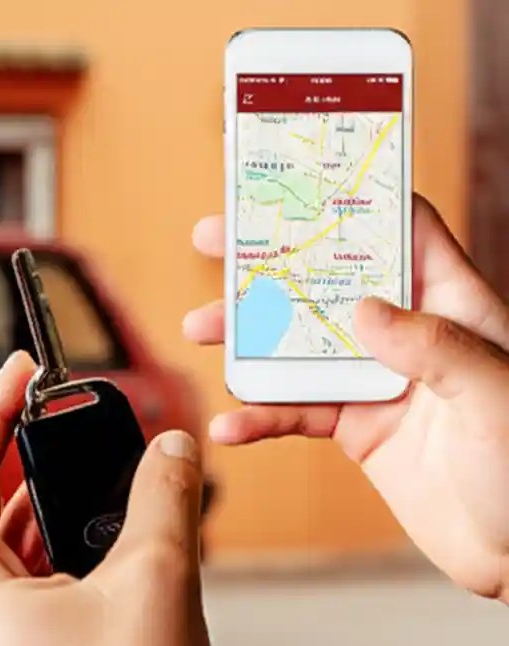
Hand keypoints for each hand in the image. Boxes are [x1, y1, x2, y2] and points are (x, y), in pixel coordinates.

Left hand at [0, 352, 216, 645]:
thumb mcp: (155, 584)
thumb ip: (163, 499)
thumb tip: (175, 447)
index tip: (21, 366)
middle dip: (34, 462)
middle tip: (71, 419)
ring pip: (6, 557)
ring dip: (50, 513)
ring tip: (95, 474)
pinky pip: (21, 597)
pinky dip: (56, 561)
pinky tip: (99, 543)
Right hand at [184, 194, 508, 600]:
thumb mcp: (495, 396)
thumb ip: (432, 347)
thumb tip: (362, 310)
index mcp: (454, 306)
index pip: (402, 230)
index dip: (350, 198)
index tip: (294, 182)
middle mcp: (410, 335)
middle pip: (328, 279)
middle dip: (269, 259)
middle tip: (214, 241)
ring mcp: (379, 380)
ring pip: (298, 344)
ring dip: (247, 338)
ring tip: (200, 329)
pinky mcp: (357, 428)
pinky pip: (297, 414)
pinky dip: (258, 418)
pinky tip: (230, 426)